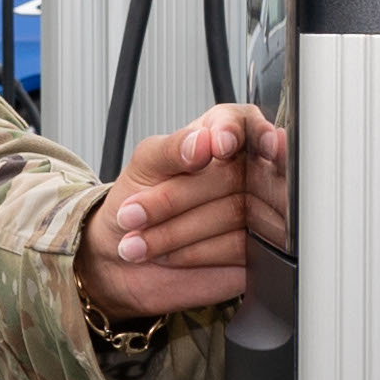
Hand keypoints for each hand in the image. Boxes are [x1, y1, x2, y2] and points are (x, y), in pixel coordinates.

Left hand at [81, 102, 284, 317]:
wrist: (124, 253)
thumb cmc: (137, 198)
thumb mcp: (145, 164)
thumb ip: (173, 148)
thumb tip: (202, 142)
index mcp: (221, 137)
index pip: (243, 123)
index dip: (234, 133)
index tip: (219, 146)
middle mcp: (244, 172)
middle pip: (234, 175)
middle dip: (176, 198)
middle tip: (132, 213)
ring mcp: (255, 212)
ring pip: (236, 214)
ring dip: (177, 231)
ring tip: (139, 241)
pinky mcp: (253, 251)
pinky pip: (237, 249)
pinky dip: (196, 253)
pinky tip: (168, 255)